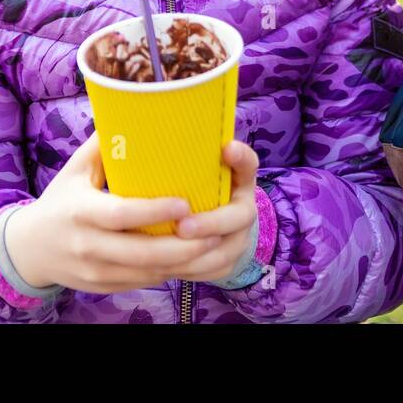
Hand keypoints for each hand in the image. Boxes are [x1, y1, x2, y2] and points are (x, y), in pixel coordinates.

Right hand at [6, 131, 222, 293]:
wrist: (28, 248)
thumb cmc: (60, 200)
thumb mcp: (76, 170)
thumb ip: (103, 144)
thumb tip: (134, 108)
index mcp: (80, 212)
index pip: (121, 214)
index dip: (155, 211)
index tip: (186, 202)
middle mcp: (86, 245)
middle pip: (141, 252)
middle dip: (182, 245)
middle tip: (215, 231)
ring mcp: (93, 271)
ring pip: (145, 272)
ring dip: (181, 262)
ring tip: (212, 244)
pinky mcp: (101, 286)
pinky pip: (140, 282)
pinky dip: (166, 272)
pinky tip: (188, 258)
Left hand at [172, 140, 260, 282]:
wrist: (216, 229)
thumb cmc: (195, 191)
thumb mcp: (194, 170)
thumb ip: (185, 155)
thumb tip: (154, 130)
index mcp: (239, 179)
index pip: (248, 164)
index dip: (241, 158)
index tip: (227, 148)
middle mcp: (245, 208)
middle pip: (238, 217)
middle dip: (210, 223)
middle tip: (182, 226)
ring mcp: (240, 238)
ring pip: (223, 252)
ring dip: (195, 255)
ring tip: (165, 254)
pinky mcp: (229, 263)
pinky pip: (210, 272)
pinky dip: (188, 271)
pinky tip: (163, 268)